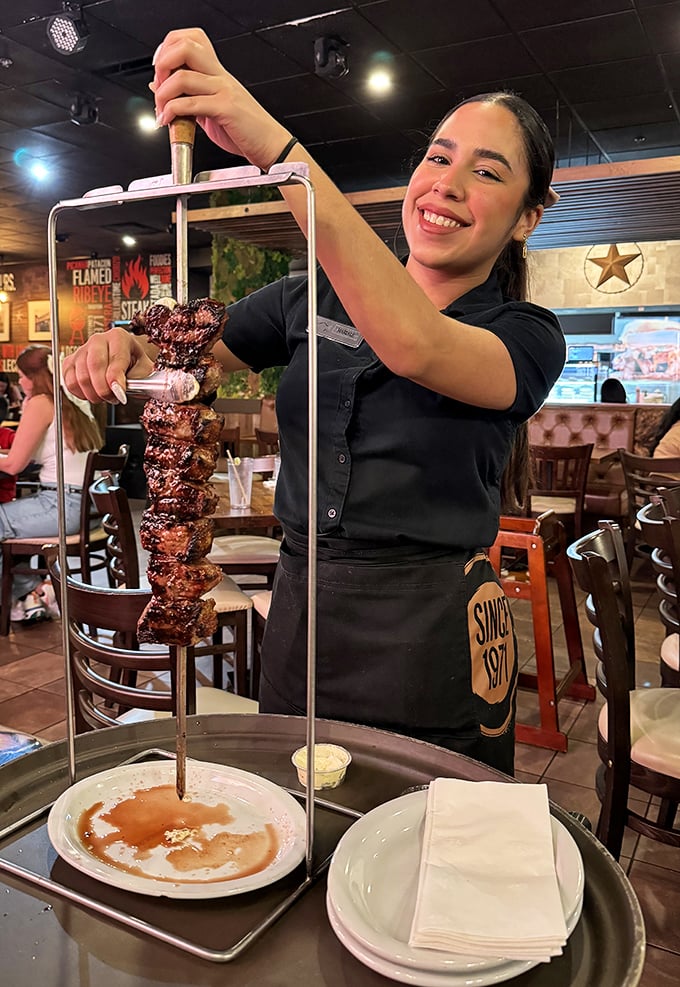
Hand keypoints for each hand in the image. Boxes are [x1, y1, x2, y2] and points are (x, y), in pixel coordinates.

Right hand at [62, 327, 154, 403]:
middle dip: (103, 389)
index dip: (116, 379)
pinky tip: (92, 393)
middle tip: (113, 399)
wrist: (127, 364)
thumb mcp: (145, 370)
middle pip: (94, 365)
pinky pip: (69, 381)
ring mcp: (81, 350)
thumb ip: (138, 379)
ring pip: (80, 376)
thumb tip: (123, 388)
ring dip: (93, 394)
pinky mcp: (70, 361)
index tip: (120, 394)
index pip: (115, 358)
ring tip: (105, 397)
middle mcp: (98, 340)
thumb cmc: (136, 367)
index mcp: (119, 337)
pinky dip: (80, 393)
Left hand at [151, 28, 290, 169]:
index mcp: (216, 73)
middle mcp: (219, 76)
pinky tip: (169, 122)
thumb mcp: (211, 110)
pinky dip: (172, 113)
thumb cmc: (245, 130)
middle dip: (162, 64)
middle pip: (184, 47)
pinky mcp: (226, 109)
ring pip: (183, 76)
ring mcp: (223, 90)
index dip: (167, 50)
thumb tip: (160, 88)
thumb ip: (188, 98)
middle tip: (159, 86)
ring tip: (161, 110)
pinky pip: (191, 104)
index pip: (189, 40)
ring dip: (163, 94)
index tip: (160, 72)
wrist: (271, 145)